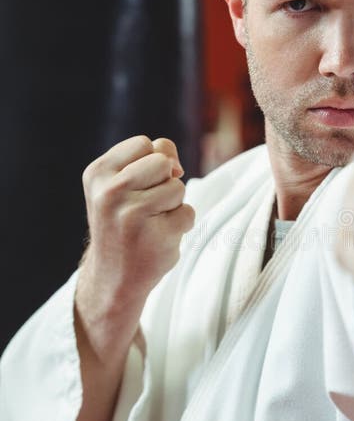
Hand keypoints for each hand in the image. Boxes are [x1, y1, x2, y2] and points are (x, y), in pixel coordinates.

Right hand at [79, 135, 194, 306]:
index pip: (144, 144)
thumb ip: (150, 158)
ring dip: (172, 204)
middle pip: (163, 162)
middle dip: (163, 182)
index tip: (135, 187)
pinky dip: (180, 225)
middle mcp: (110, 193)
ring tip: (150, 223)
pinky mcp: (158, 236)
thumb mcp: (121, 184)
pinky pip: (188, 213)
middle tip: (144, 207)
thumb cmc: (122, 222)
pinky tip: (158, 238)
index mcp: (97, 174)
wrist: (113, 276)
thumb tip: (176, 165)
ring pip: (178, 187)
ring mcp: (133, 216)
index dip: (149, 163)